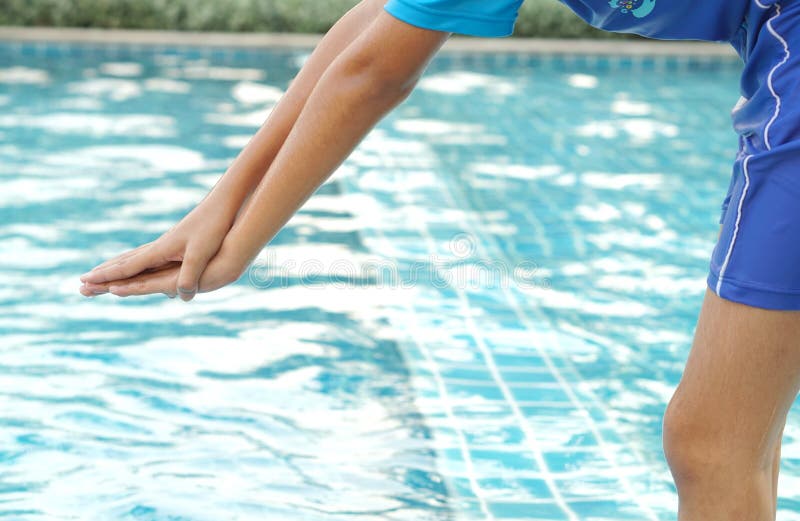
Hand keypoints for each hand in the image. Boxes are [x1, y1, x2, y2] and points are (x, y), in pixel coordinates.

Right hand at [79, 195, 237, 300]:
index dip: (107, 276)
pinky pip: (145, 257)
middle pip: (123, 263)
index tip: (85, 282)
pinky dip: (131, 263)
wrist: (221, 206)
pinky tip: (132, 264)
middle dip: (102, 275)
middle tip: (80, 284)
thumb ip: (190, 274)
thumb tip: (184, 297)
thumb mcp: (202, 253)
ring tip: (98, 274)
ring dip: (113, 268)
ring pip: (132, 259)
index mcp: (160, 250)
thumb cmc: (212, 227)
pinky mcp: (172, 244)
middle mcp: (157, 247)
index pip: (128, 267)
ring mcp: (164, 245)